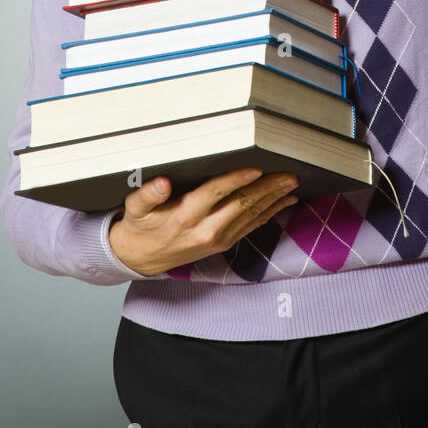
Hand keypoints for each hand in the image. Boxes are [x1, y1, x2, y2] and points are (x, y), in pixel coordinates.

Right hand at [107, 168, 299, 276]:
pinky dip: (270, 213)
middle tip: (288, 175)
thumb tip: (162, 182)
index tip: (256, 169)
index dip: (237, 180)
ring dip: (274, 200)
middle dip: (267, 189)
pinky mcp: (223, 244)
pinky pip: (251, 227)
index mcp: (185, 215)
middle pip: (242, 204)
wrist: (140, 258)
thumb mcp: (135, 208)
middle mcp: (206, 229)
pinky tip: (284, 203)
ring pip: (252, 216)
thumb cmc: (140, 226)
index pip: (216, 193)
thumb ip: (148, 193)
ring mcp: (217, 239)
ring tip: (291, 185)